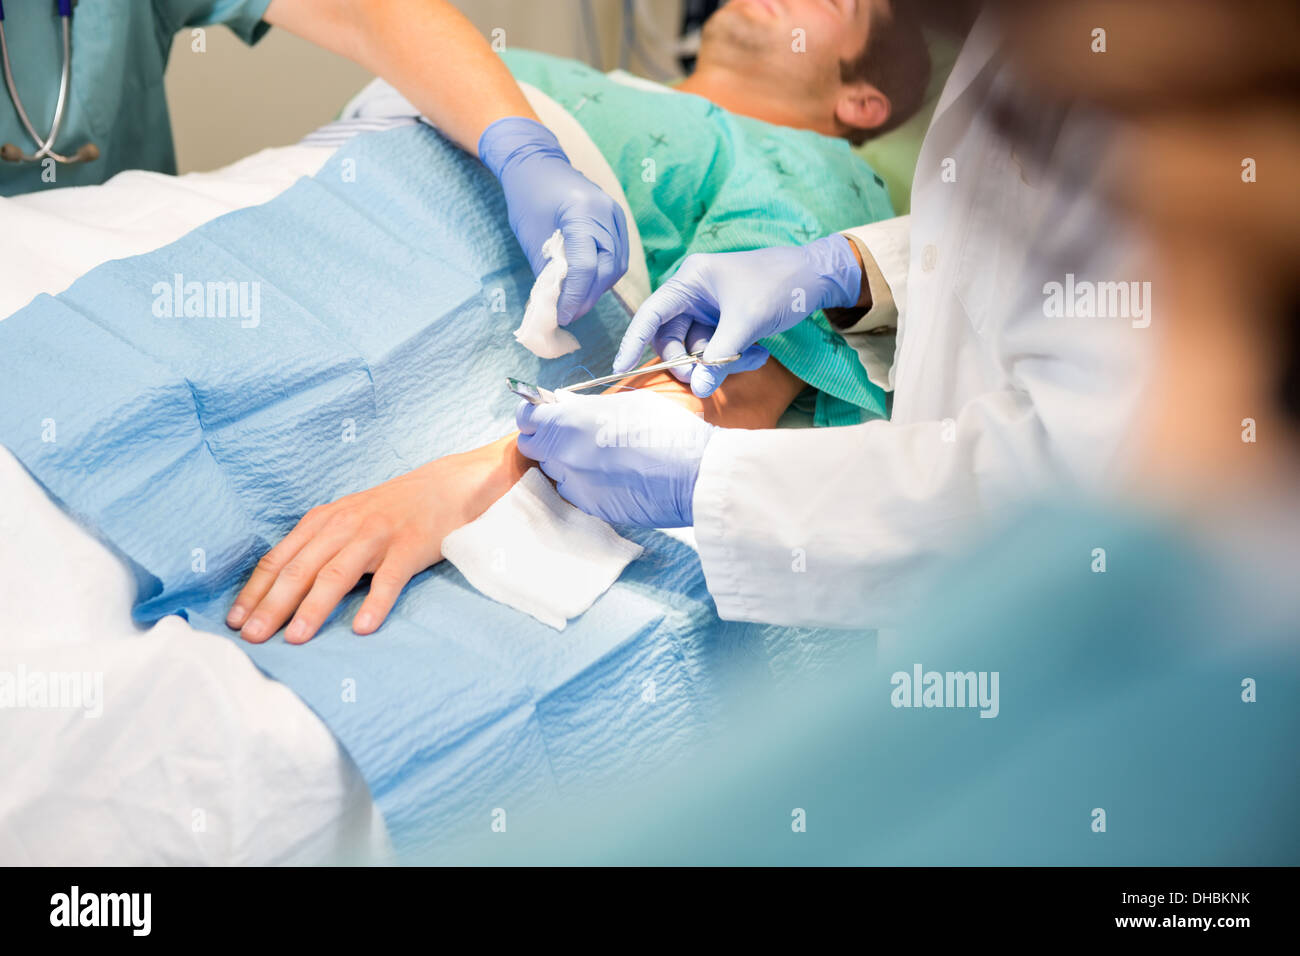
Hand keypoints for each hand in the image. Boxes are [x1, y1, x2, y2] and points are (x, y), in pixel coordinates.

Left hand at [226, 438, 525, 643]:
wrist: (445, 487)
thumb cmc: (390, 511)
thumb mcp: (345, 520)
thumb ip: (315, 547)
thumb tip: (276, 592)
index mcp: (322, 521)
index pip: (279, 560)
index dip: (255, 592)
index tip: (236, 623)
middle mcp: (344, 526)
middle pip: (301, 570)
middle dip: (273, 606)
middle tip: (253, 639)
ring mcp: (377, 536)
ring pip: (337, 574)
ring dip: (314, 608)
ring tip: (297, 638)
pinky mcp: (409, 547)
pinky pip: (389, 579)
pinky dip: (374, 603)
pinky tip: (361, 627)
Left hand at [479, 117, 628, 325]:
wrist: (536, 162)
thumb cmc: (527, 196)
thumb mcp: (531, 237)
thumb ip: (547, 272)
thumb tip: (556, 306)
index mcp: (583, 212)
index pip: (585, 266)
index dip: (574, 296)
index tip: (560, 316)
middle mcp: (607, 212)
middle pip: (607, 268)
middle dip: (588, 296)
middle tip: (568, 313)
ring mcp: (616, 215)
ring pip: (616, 266)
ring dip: (597, 289)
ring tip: (576, 302)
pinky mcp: (617, 220)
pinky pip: (617, 256)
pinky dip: (602, 275)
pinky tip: (585, 284)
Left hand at [516, 391, 714, 527]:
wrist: (695, 476)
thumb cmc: (668, 431)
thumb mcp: (628, 403)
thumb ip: (587, 405)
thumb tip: (564, 404)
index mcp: (570, 424)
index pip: (526, 418)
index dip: (533, 413)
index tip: (543, 413)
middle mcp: (565, 456)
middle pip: (532, 446)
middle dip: (545, 437)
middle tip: (570, 432)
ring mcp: (576, 486)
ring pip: (554, 471)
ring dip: (566, 461)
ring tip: (600, 455)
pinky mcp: (590, 508)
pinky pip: (574, 492)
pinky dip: (584, 483)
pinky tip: (610, 475)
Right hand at [614, 234, 861, 396]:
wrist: (816, 278)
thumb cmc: (779, 285)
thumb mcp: (747, 321)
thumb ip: (719, 356)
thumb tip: (698, 389)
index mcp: (691, 280)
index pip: (652, 313)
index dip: (632, 340)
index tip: (620, 367)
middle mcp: (694, 295)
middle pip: (672, 338)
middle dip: (689, 361)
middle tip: (707, 376)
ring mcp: (710, 311)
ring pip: (697, 350)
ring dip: (719, 362)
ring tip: (753, 358)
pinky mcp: (726, 325)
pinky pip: (717, 351)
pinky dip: (734, 359)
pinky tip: (760, 354)